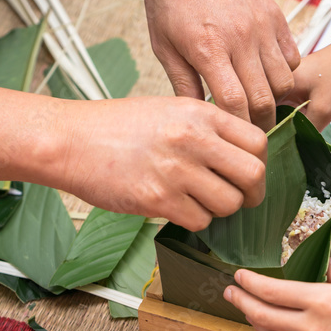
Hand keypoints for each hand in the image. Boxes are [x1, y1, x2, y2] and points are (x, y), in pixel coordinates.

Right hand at [65, 96, 265, 230]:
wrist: (71, 140)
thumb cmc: (117, 126)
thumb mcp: (169, 109)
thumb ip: (207, 127)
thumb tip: (242, 154)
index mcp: (199, 113)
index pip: (258, 141)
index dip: (259, 163)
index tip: (249, 174)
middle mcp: (193, 139)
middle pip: (253, 175)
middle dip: (251, 193)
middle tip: (240, 199)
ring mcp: (176, 170)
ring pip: (229, 204)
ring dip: (220, 209)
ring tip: (199, 201)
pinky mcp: (158, 199)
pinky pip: (199, 221)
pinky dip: (194, 220)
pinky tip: (177, 208)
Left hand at [142, 0, 299, 130]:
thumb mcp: (163, 44)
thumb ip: (182, 84)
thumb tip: (197, 118)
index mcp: (208, 48)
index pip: (233, 103)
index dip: (236, 128)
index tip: (233, 140)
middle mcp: (240, 38)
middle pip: (264, 98)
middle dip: (259, 123)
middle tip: (250, 133)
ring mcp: (262, 26)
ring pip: (285, 81)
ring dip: (274, 99)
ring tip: (259, 105)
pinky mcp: (275, 17)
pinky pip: (293, 57)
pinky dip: (284, 73)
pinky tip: (266, 75)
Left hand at [223, 260, 330, 330]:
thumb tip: (326, 267)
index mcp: (323, 301)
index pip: (272, 291)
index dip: (250, 283)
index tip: (238, 276)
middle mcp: (314, 329)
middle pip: (263, 316)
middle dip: (242, 302)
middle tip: (231, 293)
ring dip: (257, 325)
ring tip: (251, 314)